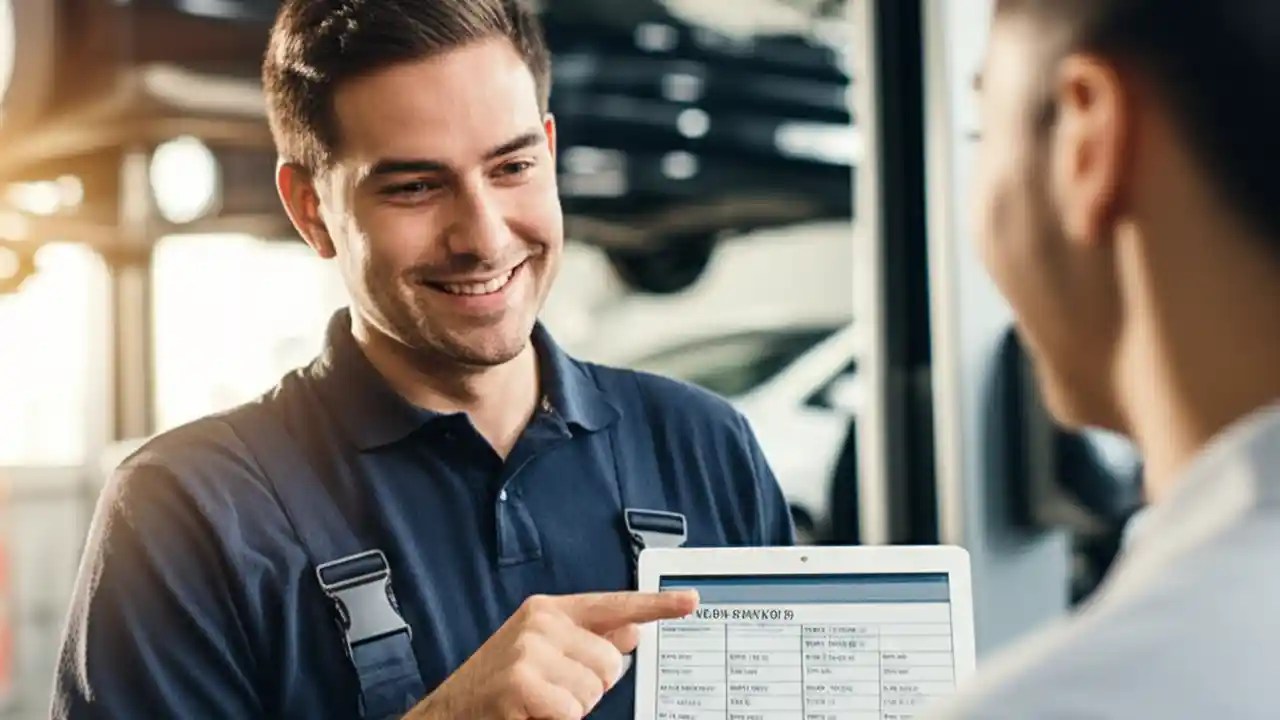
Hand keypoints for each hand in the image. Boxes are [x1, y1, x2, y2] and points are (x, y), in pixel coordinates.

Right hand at [408, 590, 697, 719]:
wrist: (446, 715)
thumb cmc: (499, 690)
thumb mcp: (543, 656)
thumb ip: (587, 642)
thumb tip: (633, 631)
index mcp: (548, 611)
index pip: (613, 605)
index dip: (656, 605)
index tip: (691, 601)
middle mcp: (539, 622)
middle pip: (611, 663)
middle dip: (588, 689)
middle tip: (547, 695)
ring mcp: (529, 650)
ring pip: (593, 691)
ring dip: (571, 710)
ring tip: (535, 705)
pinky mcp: (521, 682)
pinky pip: (571, 712)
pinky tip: (528, 715)